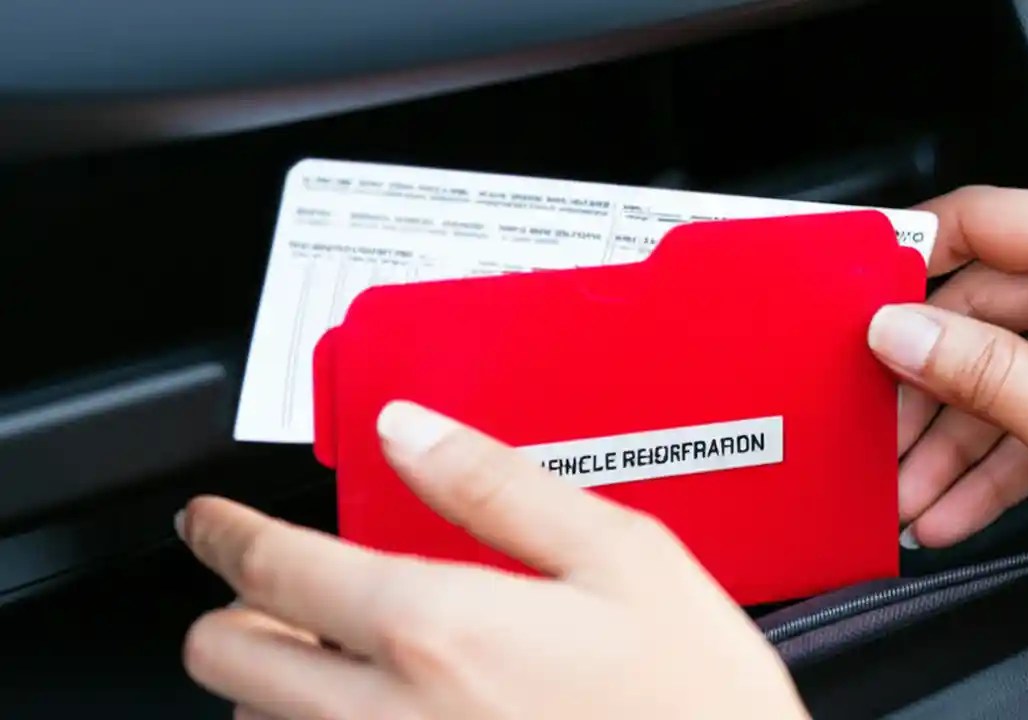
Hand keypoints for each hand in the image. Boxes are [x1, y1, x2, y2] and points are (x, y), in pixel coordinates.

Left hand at [177, 401, 808, 719]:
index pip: (274, 568)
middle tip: (274, 586)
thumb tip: (411, 429)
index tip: (210, 520)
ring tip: (337, 650)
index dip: (222, 532)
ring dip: (276, 680)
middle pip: (226, 661)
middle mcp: (390, 716)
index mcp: (436, 628)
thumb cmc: (696, 700)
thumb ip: (496, 485)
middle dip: (232, 611)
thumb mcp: (620, 556)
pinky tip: (388, 707)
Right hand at [870, 186, 1027, 615]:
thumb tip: (899, 333)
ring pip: (997, 373)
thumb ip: (984, 375)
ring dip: (950, 443)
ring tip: (909, 495)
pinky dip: (991, 463)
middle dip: (923, 390)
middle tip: (877, 436)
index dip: (908, 260)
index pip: (982, 223)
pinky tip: (953, 507)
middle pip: (978, 312)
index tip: (851, 302)